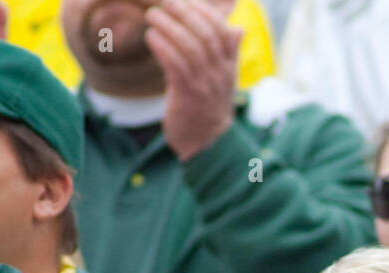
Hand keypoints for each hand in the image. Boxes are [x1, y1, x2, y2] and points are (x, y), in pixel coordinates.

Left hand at [144, 0, 241, 160]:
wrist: (207, 143)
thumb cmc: (210, 106)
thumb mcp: (224, 78)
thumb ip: (228, 52)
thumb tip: (237, 28)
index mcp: (230, 65)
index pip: (222, 30)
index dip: (204, 11)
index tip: (186, 0)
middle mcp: (220, 72)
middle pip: (205, 34)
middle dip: (184, 12)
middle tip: (165, 1)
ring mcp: (204, 84)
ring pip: (189, 47)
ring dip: (168, 27)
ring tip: (152, 15)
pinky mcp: (187, 95)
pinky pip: (175, 65)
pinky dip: (162, 47)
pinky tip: (151, 37)